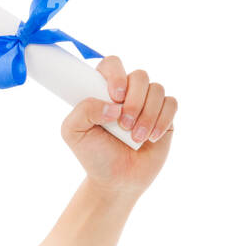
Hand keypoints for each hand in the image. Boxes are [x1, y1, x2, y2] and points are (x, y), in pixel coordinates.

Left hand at [61, 56, 177, 196]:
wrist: (116, 181)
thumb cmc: (95, 156)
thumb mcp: (74, 133)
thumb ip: (82, 110)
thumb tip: (113, 104)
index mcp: (104, 91)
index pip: (112, 64)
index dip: (116, 75)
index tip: (115, 96)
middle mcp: (128, 93)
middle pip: (140, 76)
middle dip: (133, 102)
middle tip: (123, 126)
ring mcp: (147, 103)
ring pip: (157, 89)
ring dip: (146, 116)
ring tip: (136, 138)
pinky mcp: (165, 115)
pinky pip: (171, 103)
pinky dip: (161, 120)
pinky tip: (151, 138)